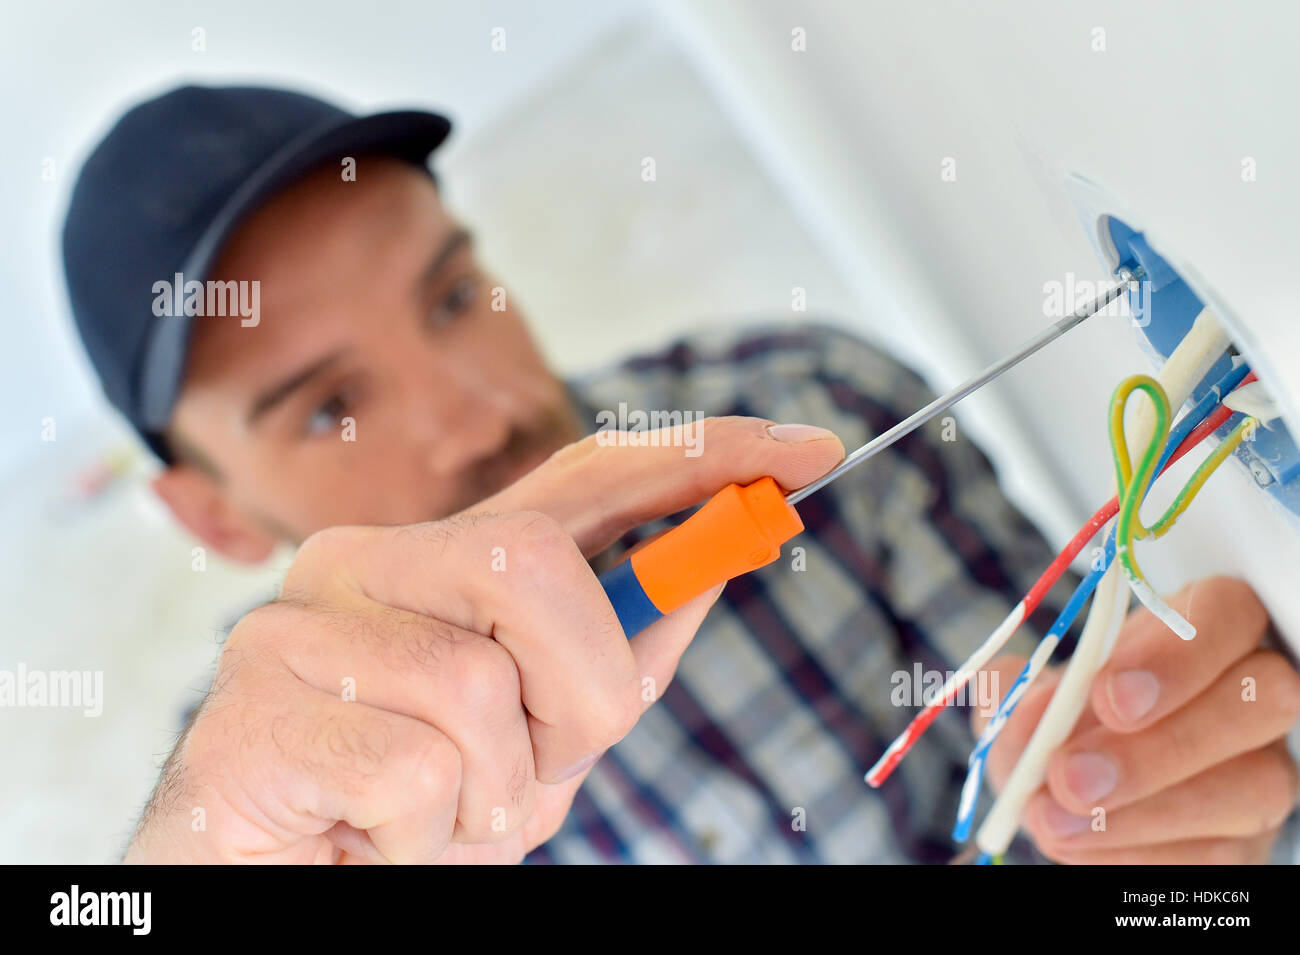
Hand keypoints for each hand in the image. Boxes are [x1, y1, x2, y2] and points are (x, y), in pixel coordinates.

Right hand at [125, 416, 843, 862]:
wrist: (270, 881)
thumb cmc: (406, 811)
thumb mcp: (538, 738)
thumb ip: (611, 656)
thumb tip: (707, 577)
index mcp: (439, 558)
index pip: (584, 475)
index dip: (701, 455)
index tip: (807, 449)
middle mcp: (363, 560)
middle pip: (536, 565)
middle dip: (581, 693)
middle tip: (538, 766)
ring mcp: (296, 624)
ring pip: (479, 683)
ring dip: (497, 789)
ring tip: (439, 818)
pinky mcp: (252, 708)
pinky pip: (416, 774)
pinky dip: (428, 841)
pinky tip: (373, 840)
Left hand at [977, 576, 1299, 862]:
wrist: (1062, 788)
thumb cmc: (1059, 720)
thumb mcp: (1026, 694)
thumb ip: (1018, 693)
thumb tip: (1028, 709)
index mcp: (1203, 627)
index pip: (1226, 614)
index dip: (1175, 656)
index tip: (1106, 695)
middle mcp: (1251, 692)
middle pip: (1259, 702)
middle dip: (1160, 745)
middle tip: (1068, 773)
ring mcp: (1261, 768)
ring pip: (1250, 788)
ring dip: (1141, 811)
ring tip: (1055, 816)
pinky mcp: (1248, 838)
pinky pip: (1219, 853)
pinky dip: (1137, 852)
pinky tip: (1079, 842)